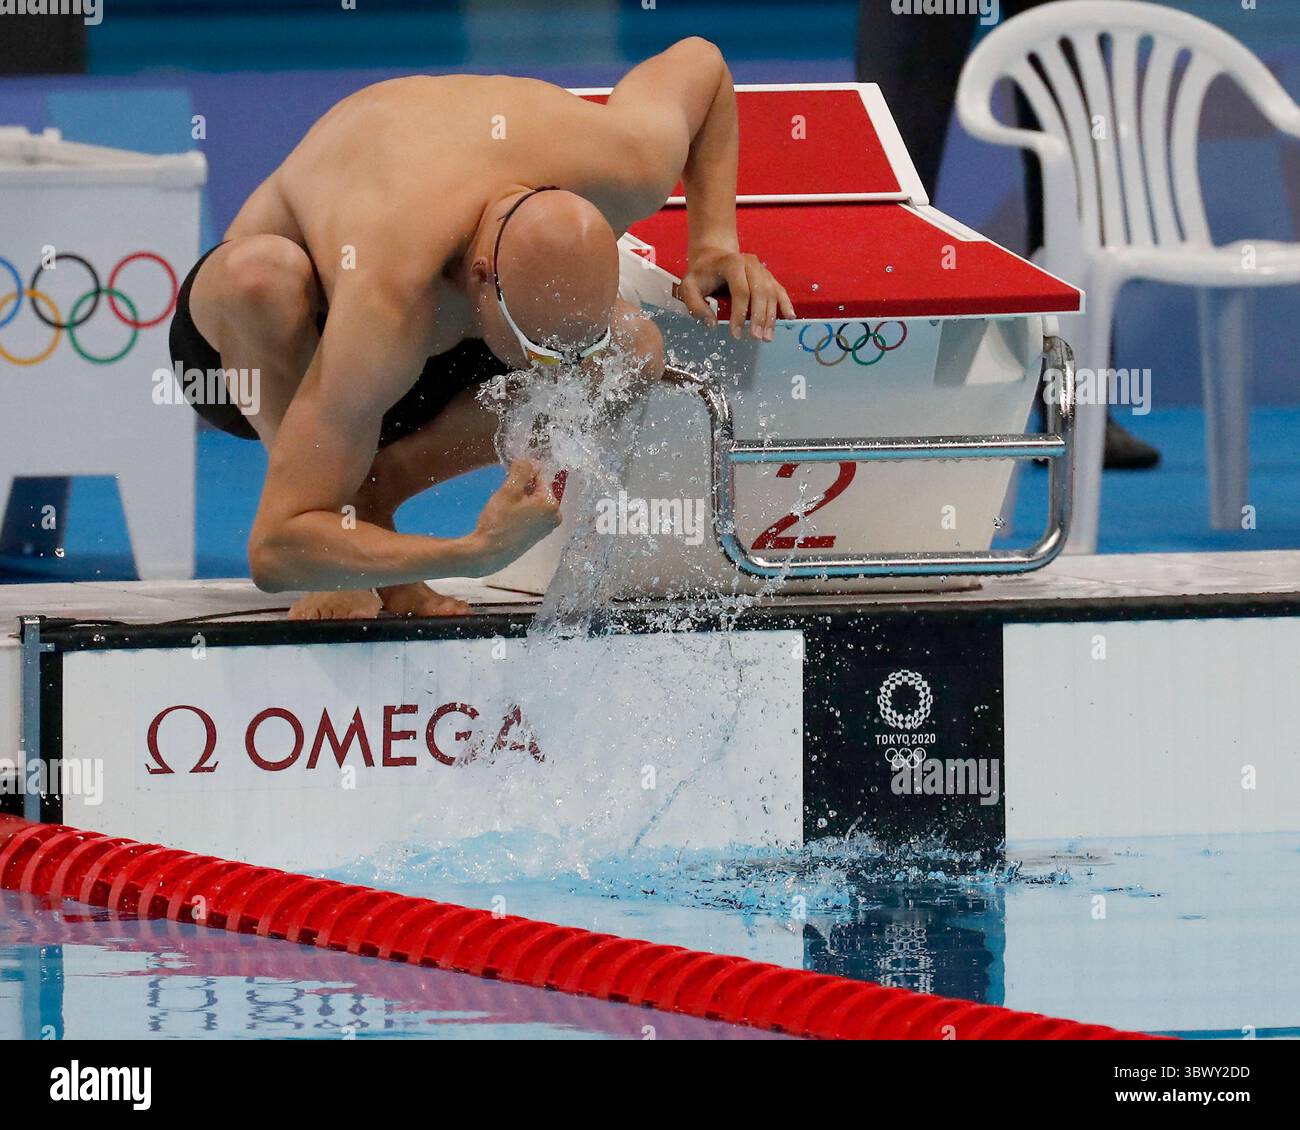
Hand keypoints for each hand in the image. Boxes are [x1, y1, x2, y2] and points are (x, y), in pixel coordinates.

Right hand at [467, 459, 562, 574]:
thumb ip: (522, 471)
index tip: (507, 483)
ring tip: (504, 510)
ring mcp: (546, 528)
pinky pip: (530, 515)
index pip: (539, 477)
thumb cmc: (499, 521)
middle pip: (537, 490)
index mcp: (552, 505)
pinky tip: (506, 519)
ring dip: (519, 500)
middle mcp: (554, 517)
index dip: (522, 476)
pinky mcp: (536, 536)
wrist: (487, 554)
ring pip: (532, 502)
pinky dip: (520, 512)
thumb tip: (530, 461)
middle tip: (505, 499)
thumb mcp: (510, 490)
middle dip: (521, 489)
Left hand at [677, 246, 794, 340]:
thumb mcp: (689, 287)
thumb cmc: (701, 275)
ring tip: (767, 337)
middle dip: (759, 317)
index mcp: (732, 263)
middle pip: (760, 291)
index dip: (740, 314)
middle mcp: (750, 263)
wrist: (713, 257)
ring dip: (771, 316)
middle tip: (756, 338)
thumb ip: (695, 306)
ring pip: (771, 293)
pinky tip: (789, 317)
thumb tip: (712, 325)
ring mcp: (761, 269)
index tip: (736, 334)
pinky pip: (779, 290)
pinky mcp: (768, 276)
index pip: (741, 291)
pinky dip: (785, 303)